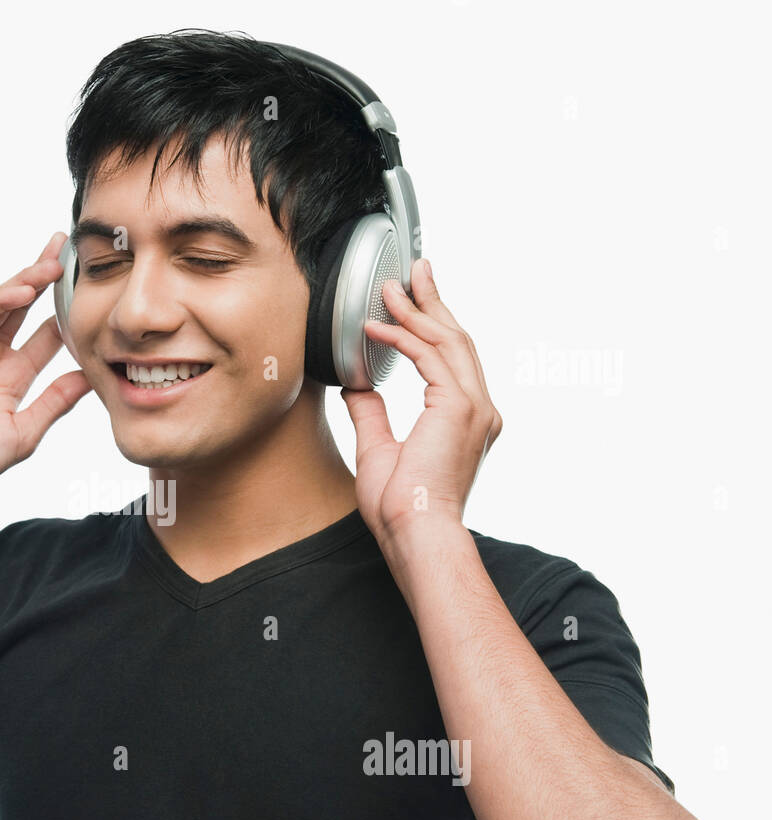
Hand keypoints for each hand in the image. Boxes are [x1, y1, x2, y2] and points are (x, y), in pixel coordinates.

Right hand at [0, 231, 91, 511]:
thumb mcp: (25, 432)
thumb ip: (55, 401)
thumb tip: (90, 378)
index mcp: (14, 377)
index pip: (46, 337)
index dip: (68, 315)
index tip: (93, 294)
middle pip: (25, 308)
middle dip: (46, 279)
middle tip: (69, 250)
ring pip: (4, 304)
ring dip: (28, 281)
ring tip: (54, 263)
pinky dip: (1, 298)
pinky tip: (24, 289)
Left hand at [340, 258, 501, 548]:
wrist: (416, 532)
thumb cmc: (400, 507)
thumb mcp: (378, 449)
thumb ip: (371, 412)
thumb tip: (356, 386)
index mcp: (468, 420)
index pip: (452, 359)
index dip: (432, 324)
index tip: (412, 300)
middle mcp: (480, 409)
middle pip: (456, 339)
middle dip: (432, 301)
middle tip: (412, 271)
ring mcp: (475, 407)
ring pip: (447, 341)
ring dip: (416, 310)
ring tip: (391, 286)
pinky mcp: (458, 408)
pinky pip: (429, 358)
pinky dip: (402, 337)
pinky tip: (375, 327)